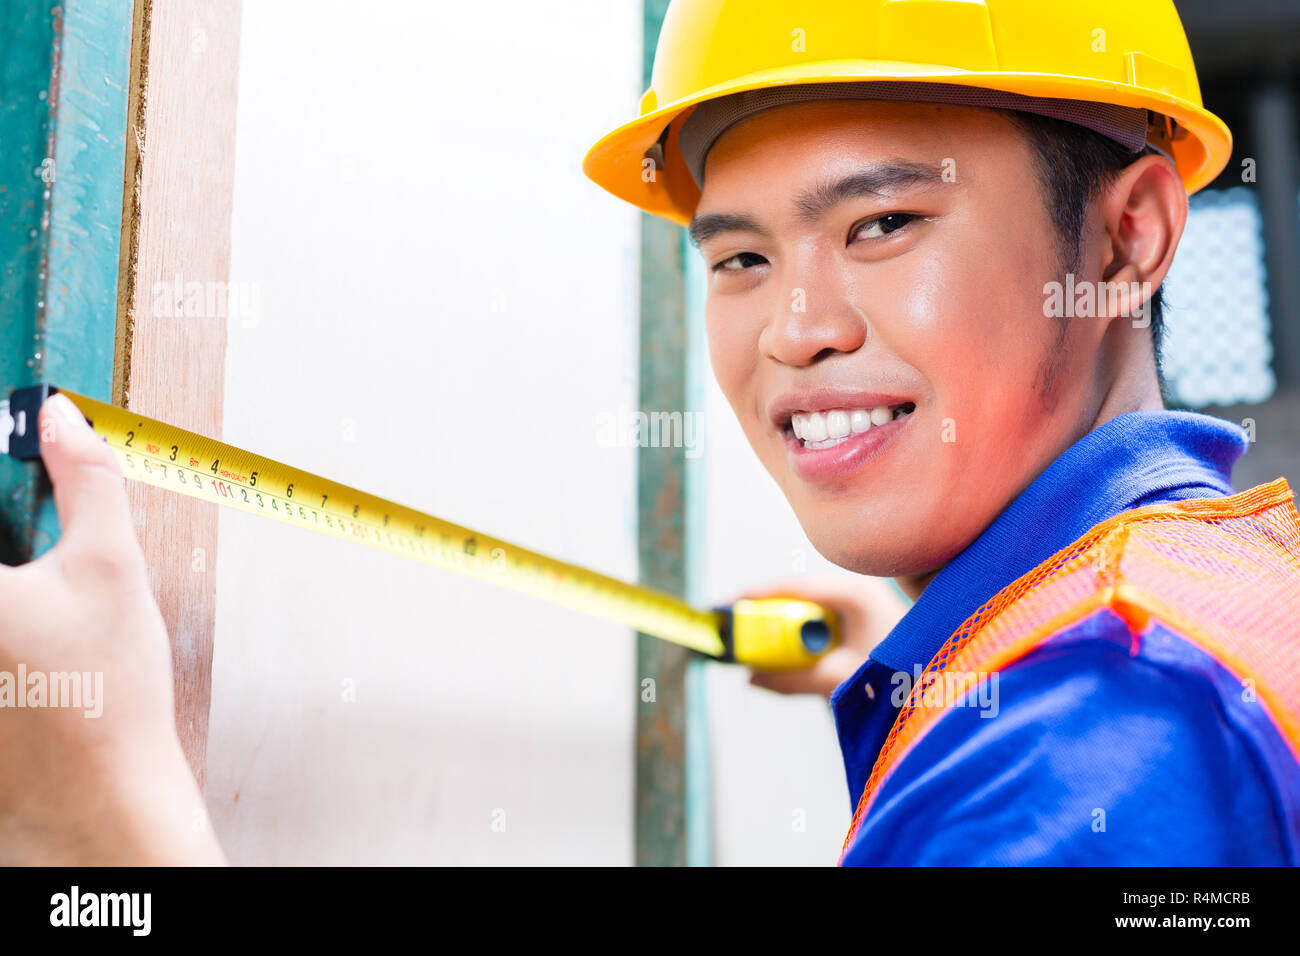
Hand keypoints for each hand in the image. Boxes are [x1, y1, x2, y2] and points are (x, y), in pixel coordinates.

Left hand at [0, 392, 224, 863]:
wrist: (98, 793)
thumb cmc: (104, 690)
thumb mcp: (109, 565)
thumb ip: (86, 478)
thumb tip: (62, 415)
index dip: (4, 466)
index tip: (20, 455)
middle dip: (10, 525)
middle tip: (33, 525)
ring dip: (13, 574)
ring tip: (36, 591)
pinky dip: (8, 619)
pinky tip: (30, 638)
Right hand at [733, 574, 908, 698]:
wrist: (949, 691)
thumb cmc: (906, 678)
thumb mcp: (841, 680)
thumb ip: (793, 680)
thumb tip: (750, 678)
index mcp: (856, 593)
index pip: (795, 585)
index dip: (757, 595)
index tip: (727, 606)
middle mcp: (859, 594)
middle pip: (799, 599)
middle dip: (768, 619)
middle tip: (738, 636)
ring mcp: (864, 610)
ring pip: (810, 616)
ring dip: (788, 636)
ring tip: (761, 655)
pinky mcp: (866, 628)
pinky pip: (824, 630)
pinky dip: (805, 645)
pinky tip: (794, 663)